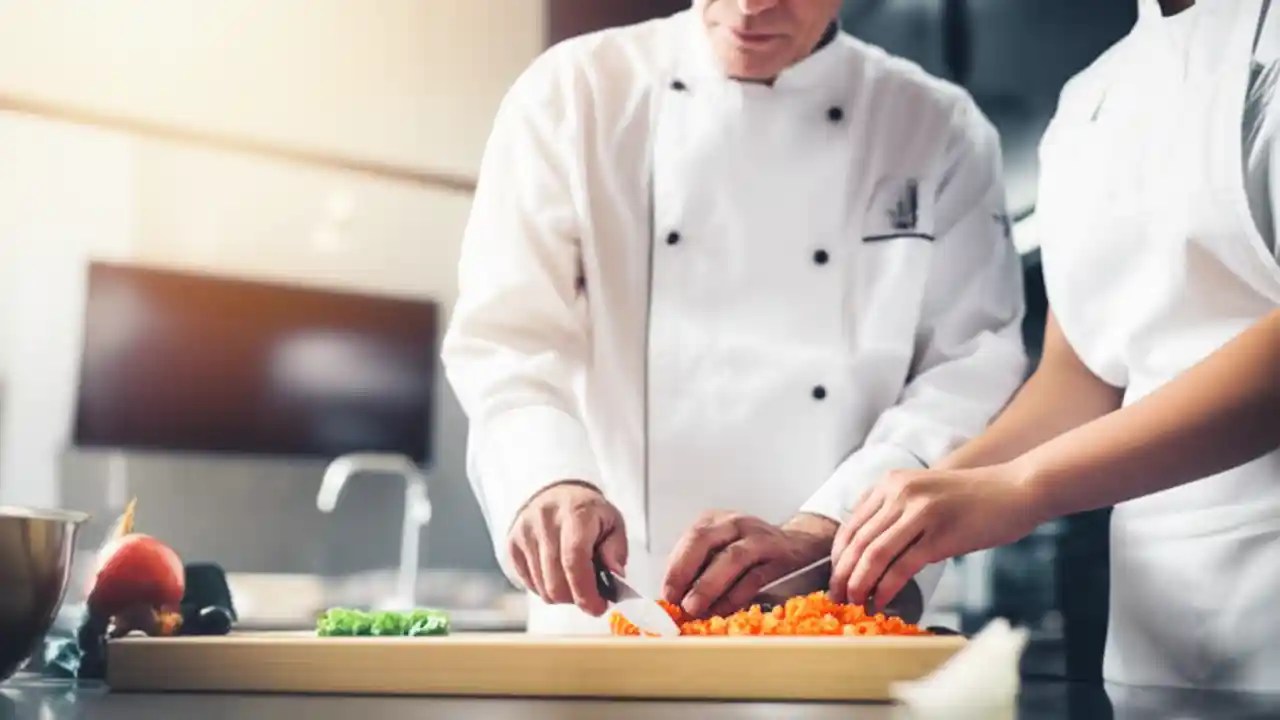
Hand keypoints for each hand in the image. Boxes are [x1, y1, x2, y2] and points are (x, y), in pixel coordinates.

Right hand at [507, 481, 626, 616]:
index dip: (585, 591)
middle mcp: (545, 521)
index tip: (597, 608)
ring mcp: (525, 533)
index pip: (574, 560)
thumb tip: (615, 574)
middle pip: (555, 582)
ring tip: (573, 579)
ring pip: (542, 588)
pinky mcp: (512, 544)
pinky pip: (529, 584)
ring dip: (561, 594)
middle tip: (589, 594)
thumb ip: (616, 549)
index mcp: (575, 513)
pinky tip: (556, 573)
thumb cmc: (587, 513)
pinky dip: (545, 588)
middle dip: (575, 598)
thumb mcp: (613, 522)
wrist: (555, 493)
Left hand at [662, 512, 836, 617]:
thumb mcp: (722, 550)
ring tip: (694, 607)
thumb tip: (673, 598)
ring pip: (731, 557)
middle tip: (677, 600)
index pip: (691, 538)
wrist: (800, 544)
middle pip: (705, 540)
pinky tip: (722, 610)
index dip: (676, 566)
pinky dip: (736, 595)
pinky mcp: (780, 558)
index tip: (667, 593)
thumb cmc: (751, 553)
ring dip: (709, 585)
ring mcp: (760, 538)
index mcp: (716, 521)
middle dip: (686, 571)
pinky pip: (755, 576)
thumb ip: (699, 569)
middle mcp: (736, 524)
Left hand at [829, 463, 1043, 608]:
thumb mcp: (923, 493)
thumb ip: (894, 513)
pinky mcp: (941, 534)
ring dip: (860, 583)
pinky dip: (887, 587)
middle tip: (837, 598)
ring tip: (856, 603)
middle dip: (843, 574)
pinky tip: (883, 601)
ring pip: (875, 554)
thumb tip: (865, 553)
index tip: (834, 578)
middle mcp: (901, 492)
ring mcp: (921, 512)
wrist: (1016, 489)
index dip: (838, 556)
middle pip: (859, 541)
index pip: (851, 524)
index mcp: (891, 482)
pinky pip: (903, 566)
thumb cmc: (971, 498)